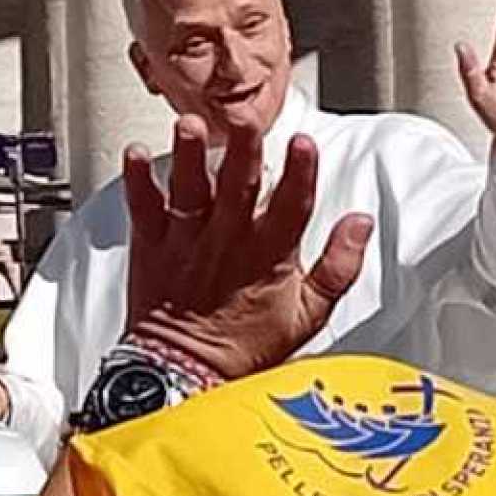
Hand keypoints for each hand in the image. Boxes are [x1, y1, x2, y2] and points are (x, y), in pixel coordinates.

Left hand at [122, 118, 371, 383]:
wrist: (184, 376)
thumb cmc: (245, 348)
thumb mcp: (308, 316)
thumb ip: (338, 267)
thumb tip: (360, 224)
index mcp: (269, 256)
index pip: (292, 206)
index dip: (301, 174)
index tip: (305, 144)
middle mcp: (228, 242)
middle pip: (240, 187)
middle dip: (244, 150)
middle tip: (246, 119)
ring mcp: (186, 241)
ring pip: (190, 190)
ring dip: (189, 155)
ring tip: (189, 125)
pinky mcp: (151, 245)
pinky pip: (143, 207)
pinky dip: (137, 180)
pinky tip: (136, 153)